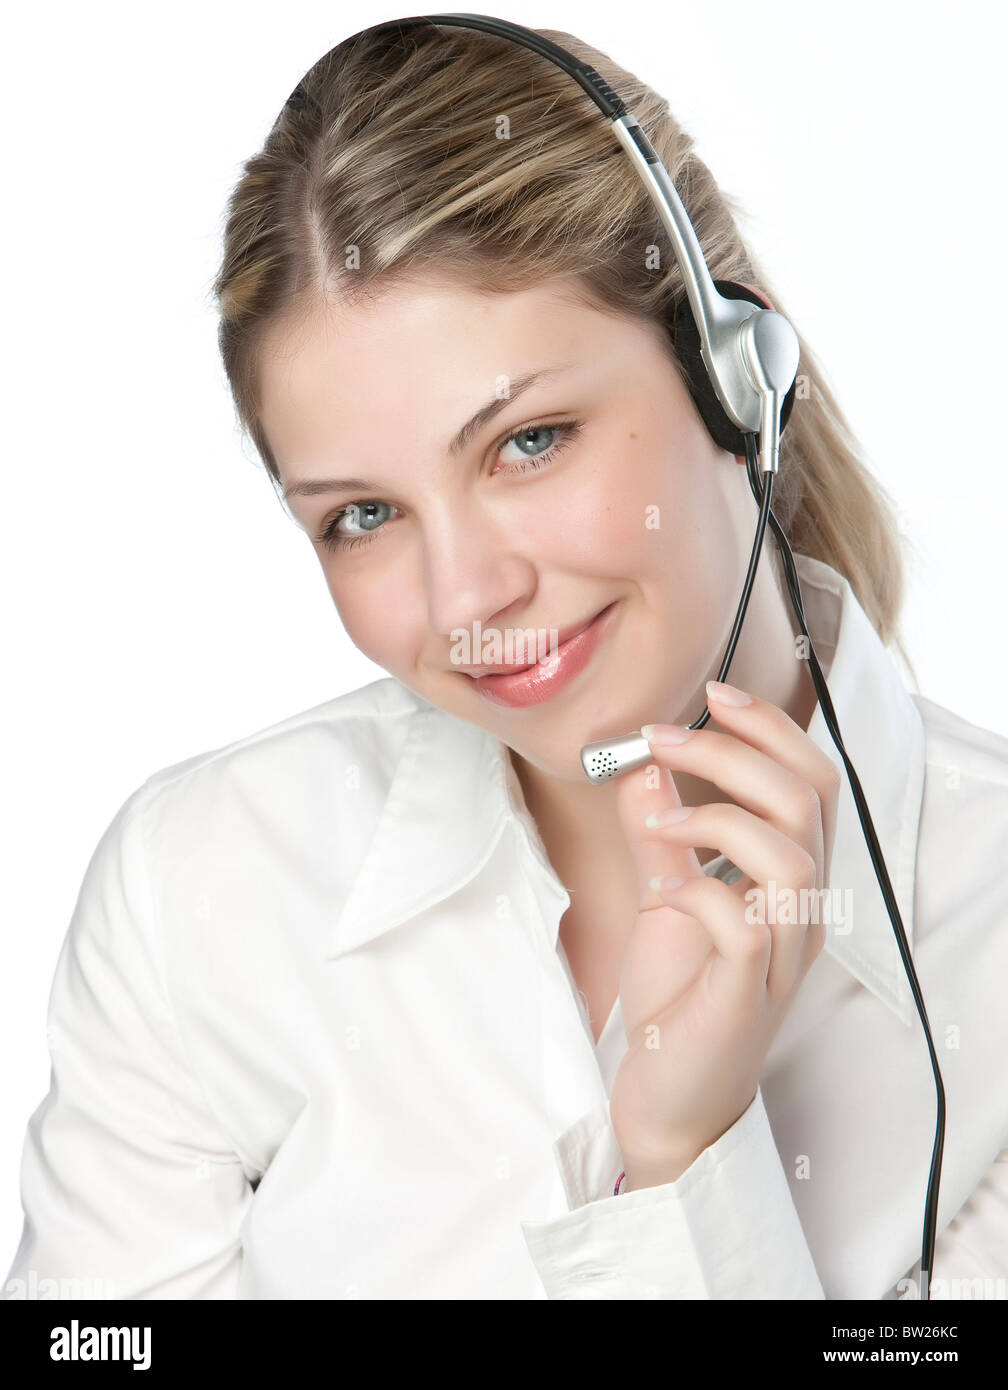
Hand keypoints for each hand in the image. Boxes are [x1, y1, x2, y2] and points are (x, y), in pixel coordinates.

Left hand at [608, 680, 840, 1187]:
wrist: (668, 1092)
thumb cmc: (680, 994)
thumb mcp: (663, 895)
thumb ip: (658, 833)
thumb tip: (642, 766)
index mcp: (790, 879)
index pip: (812, 781)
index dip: (769, 728)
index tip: (710, 695)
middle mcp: (802, 911)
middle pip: (807, 800)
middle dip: (732, 752)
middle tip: (659, 739)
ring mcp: (782, 954)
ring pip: (794, 856)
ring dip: (719, 816)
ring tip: (656, 820)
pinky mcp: (749, 994)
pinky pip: (746, 926)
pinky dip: (698, 890)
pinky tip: (662, 890)